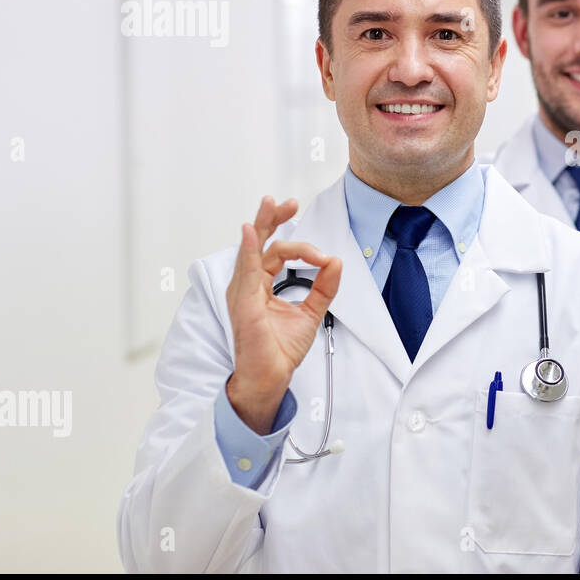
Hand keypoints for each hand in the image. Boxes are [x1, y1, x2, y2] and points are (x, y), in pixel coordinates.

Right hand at [224, 195, 341, 433]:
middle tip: (287, 202)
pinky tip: (251, 231)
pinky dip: (248, 249)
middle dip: (272, 219)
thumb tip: (336, 261)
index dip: (299, 244)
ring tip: (274, 205)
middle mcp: (249, 284)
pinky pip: (245, 270)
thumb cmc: (280, 349)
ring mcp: (243, 292)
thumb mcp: (311, 311)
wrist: (271, 377)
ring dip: (264, 225)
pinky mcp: (243, 303)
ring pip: (253, 250)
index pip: (275, 252)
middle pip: (258, 243)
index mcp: (261, 285)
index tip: (323, 257)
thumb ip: (324, 286)